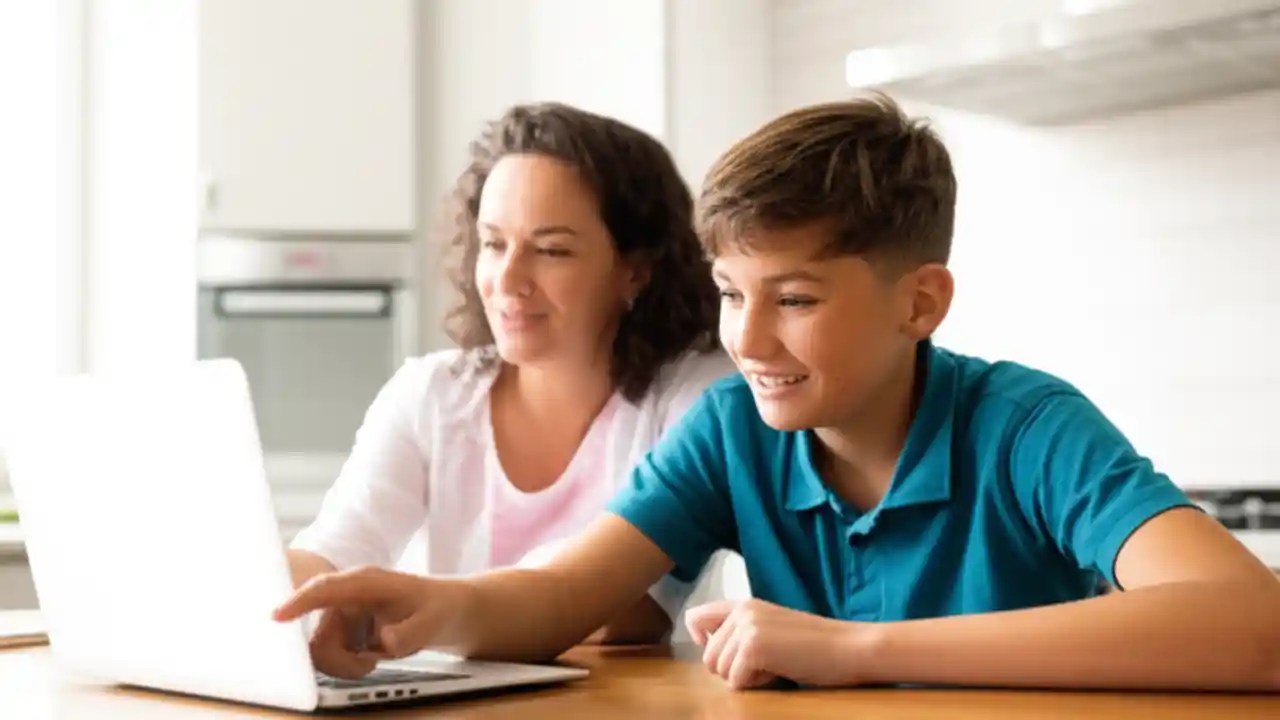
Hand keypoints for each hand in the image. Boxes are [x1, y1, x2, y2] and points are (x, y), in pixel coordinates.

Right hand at [273, 566, 464, 677]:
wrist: (446, 611)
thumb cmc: (438, 607)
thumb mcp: (432, 622)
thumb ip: (410, 632)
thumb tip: (384, 640)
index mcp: (366, 582)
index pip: (325, 588)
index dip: (300, 602)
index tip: (278, 617)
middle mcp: (348, 597)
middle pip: (320, 636)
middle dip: (338, 659)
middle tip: (368, 664)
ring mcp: (344, 615)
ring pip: (323, 651)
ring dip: (346, 664)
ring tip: (376, 659)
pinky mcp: (344, 631)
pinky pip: (332, 656)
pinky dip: (350, 665)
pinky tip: (371, 657)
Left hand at [685, 599, 865, 688]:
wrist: (849, 647)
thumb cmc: (816, 646)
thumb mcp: (773, 630)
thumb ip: (742, 632)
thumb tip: (710, 651)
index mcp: (745, 604)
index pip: (696, 617)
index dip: (700, 641)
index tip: (722, 655)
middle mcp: (742, 611)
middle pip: (708, 656)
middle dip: (731, 670)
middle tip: (764, 666)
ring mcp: (747, 627)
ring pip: (719, 670)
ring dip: (744, 678)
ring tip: (774, 667)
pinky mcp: (754, 647)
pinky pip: (735, 681)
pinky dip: (755, 685)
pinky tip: (778, 673)